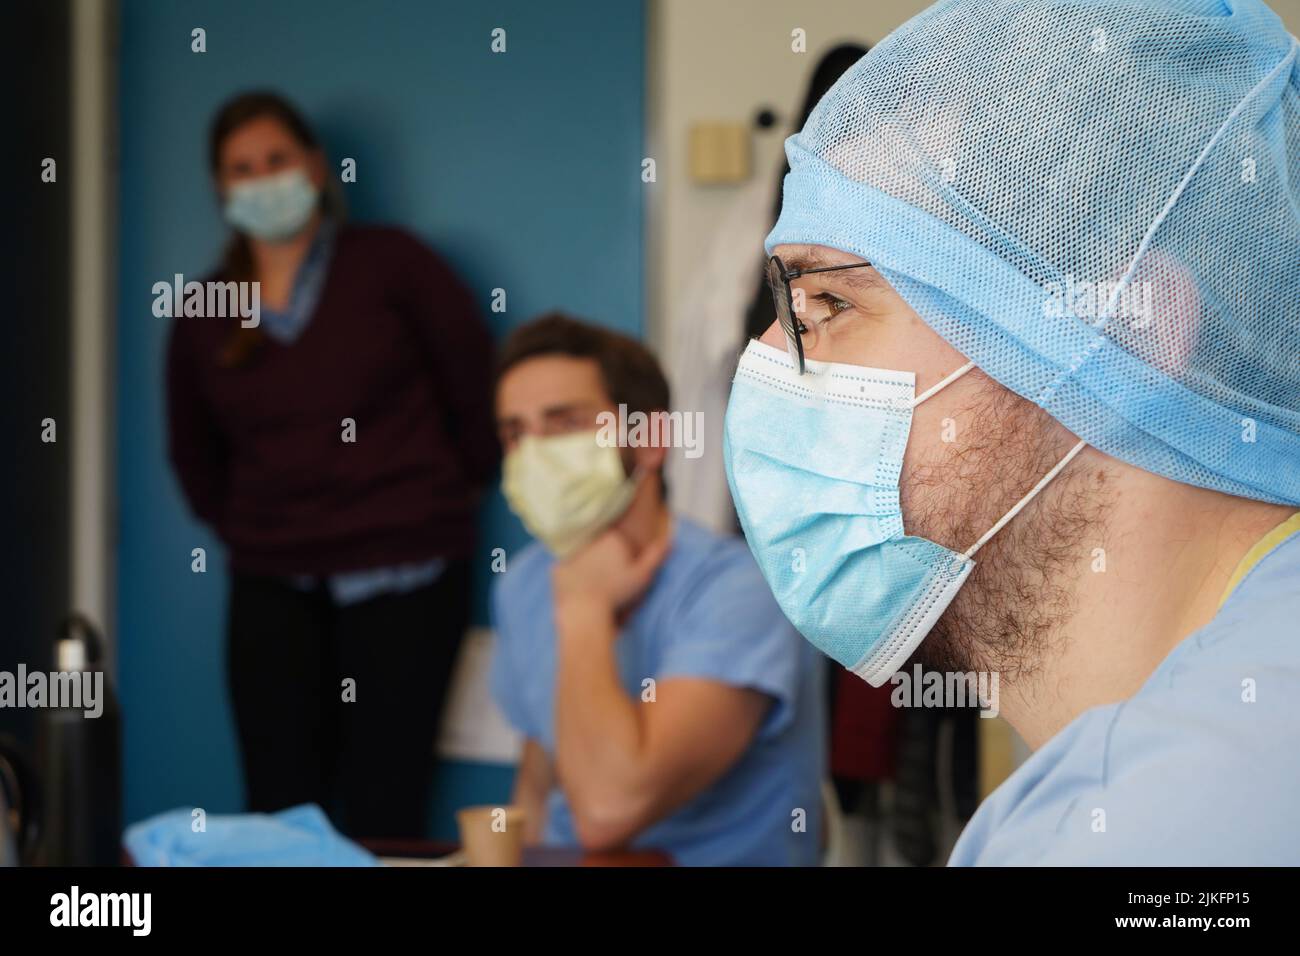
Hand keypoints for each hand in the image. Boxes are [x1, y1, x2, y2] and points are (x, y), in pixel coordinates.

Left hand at [551, 524, 672, 615]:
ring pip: (584, 559)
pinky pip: (567, 572)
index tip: (623, 573)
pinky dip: (572, 581)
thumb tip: (670, 540)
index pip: (619, 541)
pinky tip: (580, 593)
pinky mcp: (557, 568)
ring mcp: (570, 553)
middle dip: (605, 561)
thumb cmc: (616, 593)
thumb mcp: (642, 576)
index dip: (623, 558)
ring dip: (588, 569)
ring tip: (594, 590)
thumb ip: (655, 556)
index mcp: (611, 538)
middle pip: (600, 548)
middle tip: (609, 584)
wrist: (584, 611)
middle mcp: (589, 540)